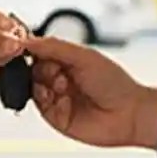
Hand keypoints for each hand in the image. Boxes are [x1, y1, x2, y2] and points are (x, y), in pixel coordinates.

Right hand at [27, 36, 156, 149]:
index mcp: (67, 61)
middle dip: (41, 68)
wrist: (130, 114)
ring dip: (42, 83)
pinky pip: (39, 106)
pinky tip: (57, 97)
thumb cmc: (115, 83)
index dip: (33, 50)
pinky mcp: (56, 116)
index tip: (26, 48)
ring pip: (33, 87)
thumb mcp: (83, 56)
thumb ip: (54, 47)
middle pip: (33, 69)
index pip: (40, 52)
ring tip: (60, 85)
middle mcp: (60, 78)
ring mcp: (58, 98)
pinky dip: (44, 99)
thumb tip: (27, 41)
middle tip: (56, 70)